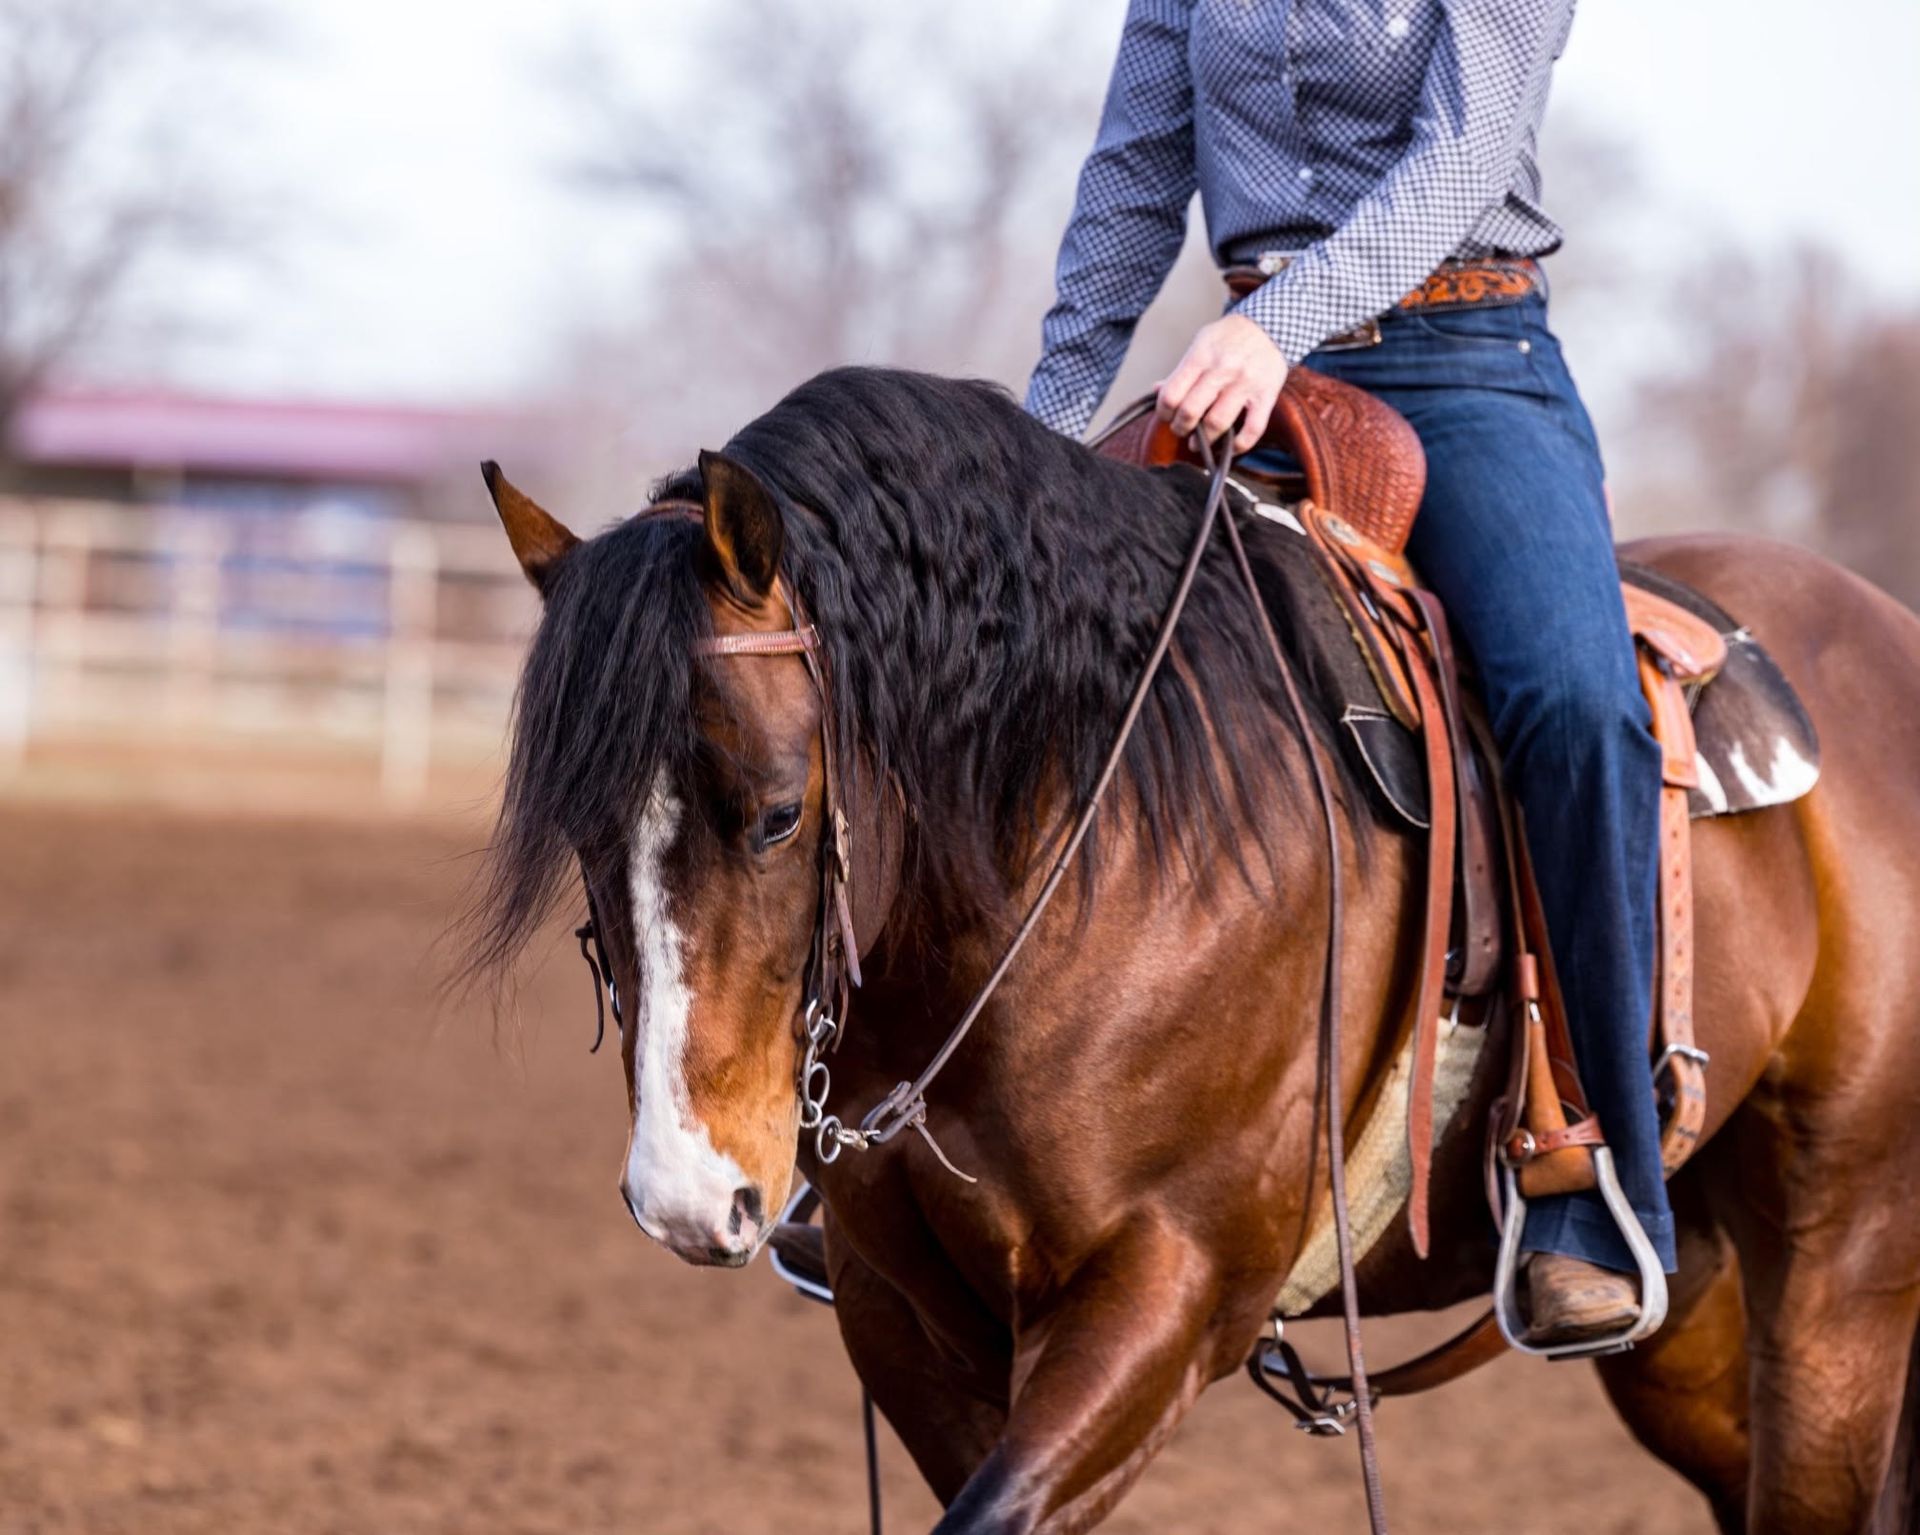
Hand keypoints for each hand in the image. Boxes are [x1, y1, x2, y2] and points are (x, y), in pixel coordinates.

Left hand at [1156, 314, 1286, 454]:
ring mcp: (1246, 383)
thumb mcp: (1201, 343)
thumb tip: (1156, 390)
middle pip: (1190, 411)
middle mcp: (1223, 369)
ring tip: (1199, 442)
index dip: (1163, 412)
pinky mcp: (1267, 395)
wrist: (1271, 324)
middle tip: (1181, 429)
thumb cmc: (1229, 337)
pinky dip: (1240, 445)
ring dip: (1204, 440)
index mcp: (1202, 356)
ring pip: (1218, 423)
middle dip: (1180, 428)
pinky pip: (1253, 429)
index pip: (1171, 394)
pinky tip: (1230, 447)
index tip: (1166, 415)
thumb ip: (1181, 370)